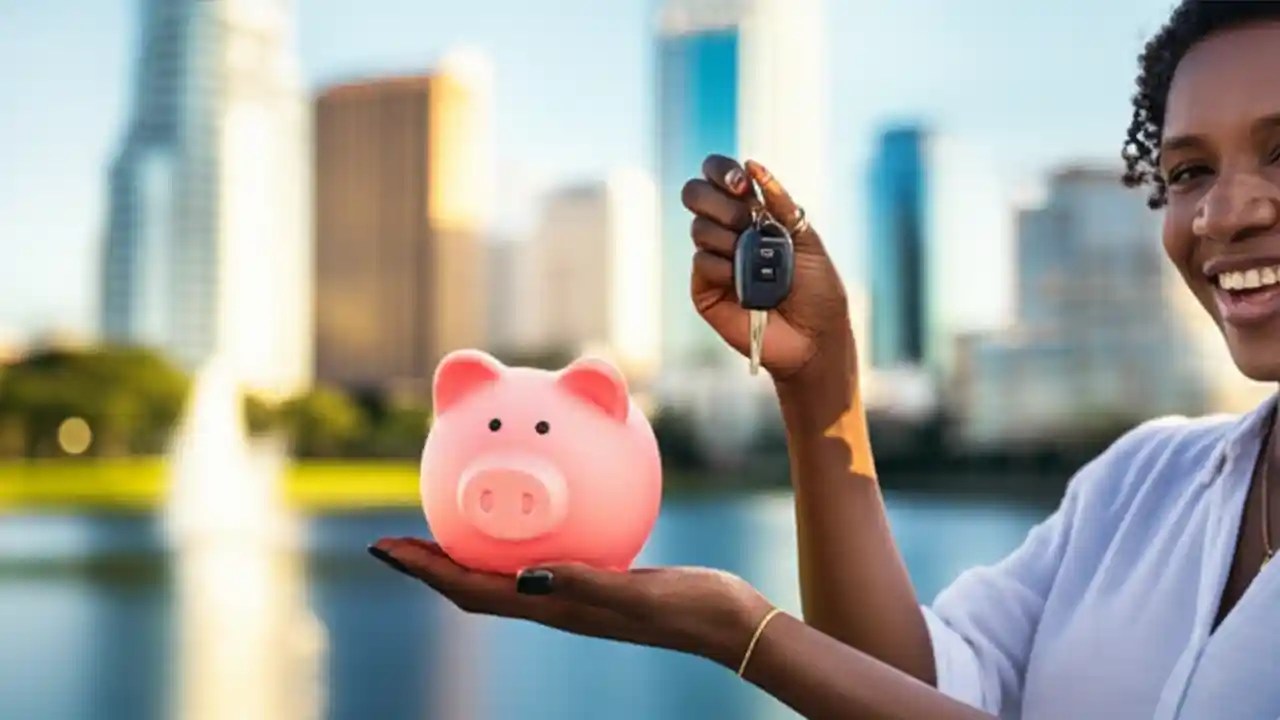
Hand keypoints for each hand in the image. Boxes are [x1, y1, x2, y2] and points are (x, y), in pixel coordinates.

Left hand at [367, 538, 775, 668]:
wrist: (728, 620)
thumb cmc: (691, 608)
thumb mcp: (638, 594)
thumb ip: (585, 583)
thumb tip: (524, 577)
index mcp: (553, 608)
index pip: (472, 591)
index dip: (425, 573)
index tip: (384, 549)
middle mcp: (553, 604)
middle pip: (473, 585)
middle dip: (429, 565)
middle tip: (392, 539)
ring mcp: (572, 594)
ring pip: (501, 575)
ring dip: (464, 555)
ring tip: (442, 524)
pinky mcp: (594, 579)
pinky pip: (540, 557)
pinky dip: (517, 538)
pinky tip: (531, 509)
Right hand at [682, 156, 849, 380]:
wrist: (815, 338)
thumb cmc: (817, 292)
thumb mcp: (807, 240)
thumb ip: (781, 204)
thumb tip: (754, 165)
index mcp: (751, 215)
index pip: (720, 178)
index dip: (721, 171)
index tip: (741, 184)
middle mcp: (728, 234)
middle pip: (695, 194)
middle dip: (717, 200)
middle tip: (743, 219)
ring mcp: (715, 261)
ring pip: (699, 228)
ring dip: (728, 238)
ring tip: (754, 261)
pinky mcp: (705, 290)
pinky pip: (702, 262)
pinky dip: (724, 268)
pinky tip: (743, 285)